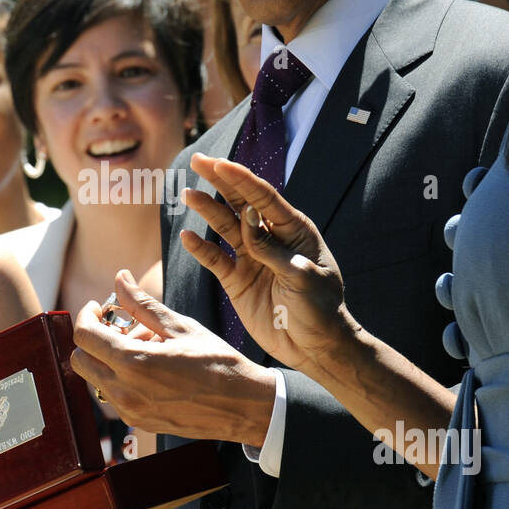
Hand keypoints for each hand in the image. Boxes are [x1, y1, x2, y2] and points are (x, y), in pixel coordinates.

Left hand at [70, 269, 276, 445]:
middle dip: (94, 338)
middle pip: (81, 359)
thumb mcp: (179, 326)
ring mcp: (129, 411)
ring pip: (96, 378)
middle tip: (122, 326)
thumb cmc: (217, 363)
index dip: (86, 315)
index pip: (84, 336)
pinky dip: (121, 378)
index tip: (99, 307)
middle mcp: (124, 390)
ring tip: (145, 348)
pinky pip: (114, 395)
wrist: (243, 406)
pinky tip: (151, 369)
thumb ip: (142, 303)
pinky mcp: (138, 422)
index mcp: (133, 362)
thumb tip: (120, 277)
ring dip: (109, 359)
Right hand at [181, 153, 353, 376]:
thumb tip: (246, 217)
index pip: (263, 198)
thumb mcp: (303, 276)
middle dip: (219, 181)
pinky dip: (201, 249)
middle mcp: (270, 239)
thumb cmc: (321, 309)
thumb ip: (272, 248)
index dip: (240, 179)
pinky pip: (215, 260)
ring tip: (187, 194)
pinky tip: (187, 236)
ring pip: (224, 228)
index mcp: (294, 231)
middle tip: (198, 160)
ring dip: (206, 210)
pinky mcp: (238, 281)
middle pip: (239, 203)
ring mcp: (252, 259)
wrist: (316, 348)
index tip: (219, 163)